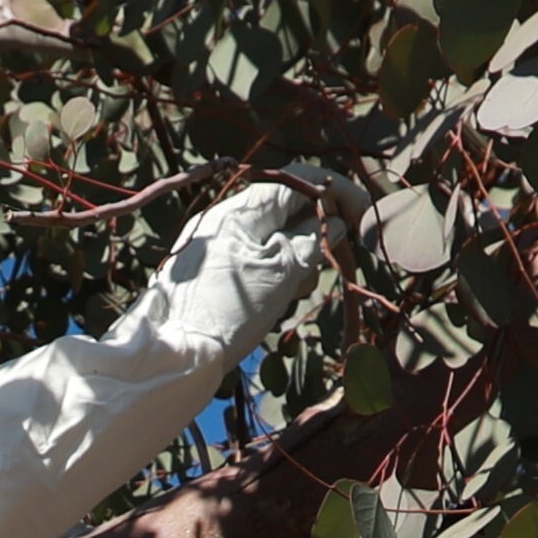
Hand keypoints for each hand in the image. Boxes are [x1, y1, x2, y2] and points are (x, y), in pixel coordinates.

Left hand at [114, 180, 333, 373]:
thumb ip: (312, 241)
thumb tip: (335, 220)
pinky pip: (258, 261)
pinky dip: (277, 275)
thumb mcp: (281, 275)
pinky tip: (275, 302)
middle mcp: (225, 219)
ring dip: (297, 260)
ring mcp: (218, 245)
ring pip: (275, 238)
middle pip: (287, 209)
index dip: (335, 191)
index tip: (363, 214)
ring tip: (292, 293)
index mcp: (239, 210)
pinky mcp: (215, 271)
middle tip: (324, 266)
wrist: (174, 357)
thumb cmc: (229, 313)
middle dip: (315, 234)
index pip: (296, 181)